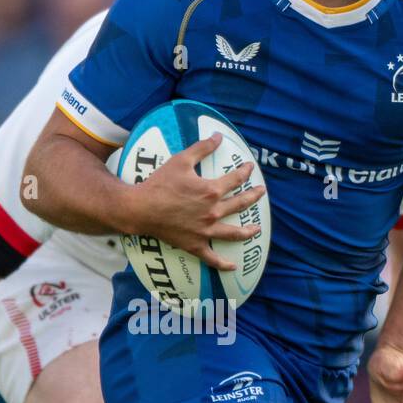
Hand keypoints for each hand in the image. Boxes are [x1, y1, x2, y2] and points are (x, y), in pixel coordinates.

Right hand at [127, 134, 265, 270]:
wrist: (141, 209)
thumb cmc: (160, 183)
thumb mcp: (181, 160)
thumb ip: (202, 148)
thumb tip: (218, 136)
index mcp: (212, 191)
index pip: (236, 179)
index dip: (245, 172)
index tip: (249, 168)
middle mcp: (213, 212)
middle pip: (240, 204)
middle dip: (253, 196)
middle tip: (261, 192)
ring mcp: (206, 231)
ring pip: (233, 233)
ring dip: (248, 231)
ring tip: (256, 229)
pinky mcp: (195, 245)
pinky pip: (212, 258)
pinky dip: (224, 264)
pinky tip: (234, 266)